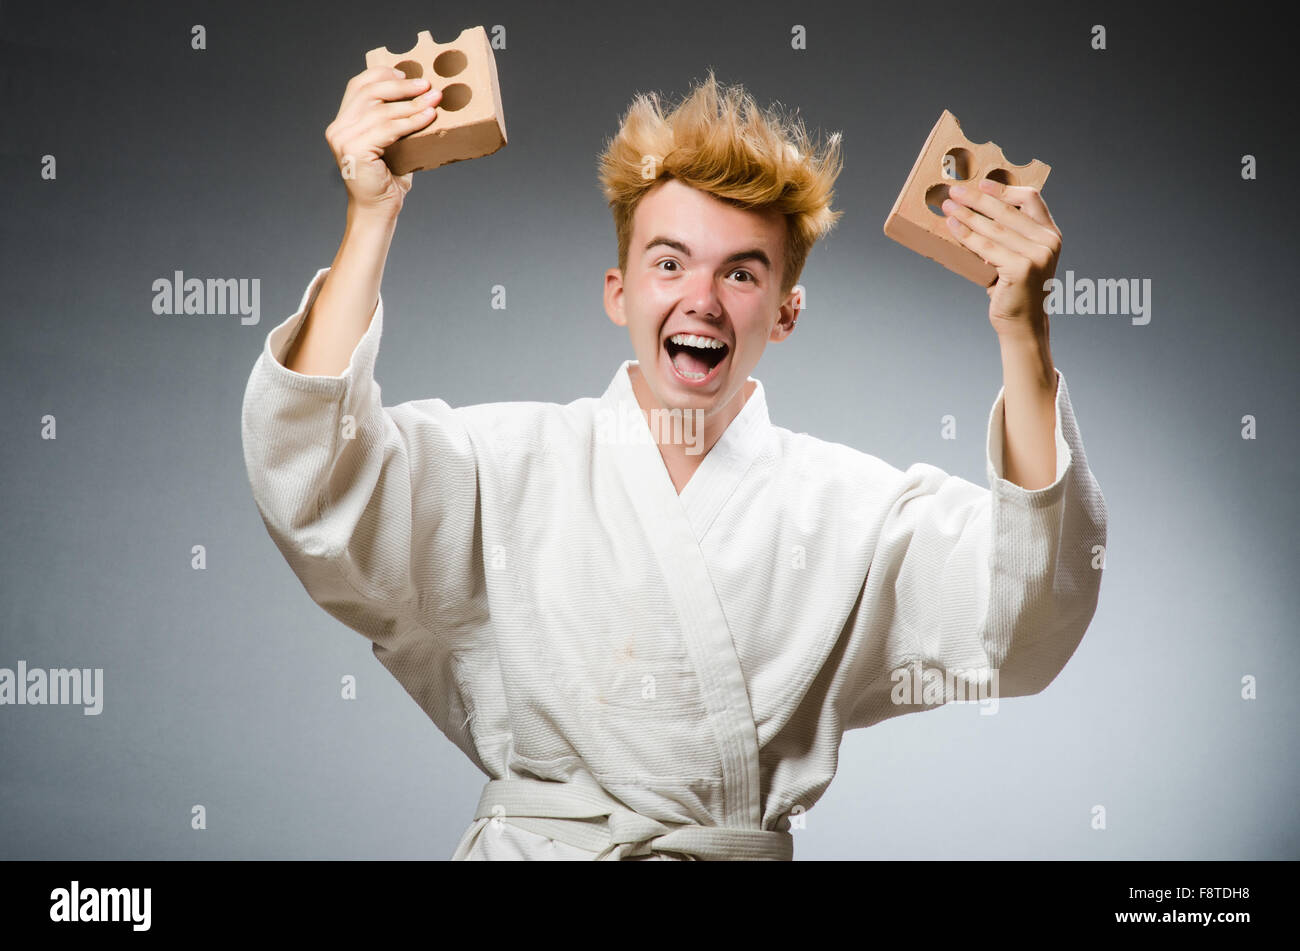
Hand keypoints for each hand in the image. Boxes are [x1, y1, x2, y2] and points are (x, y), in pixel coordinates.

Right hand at [324, 65, 442, 217]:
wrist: (378, 210)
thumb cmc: (388, 179)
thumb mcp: (391, 144)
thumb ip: (395, 122)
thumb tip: (423, 98)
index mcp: (343, 123)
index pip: (358, 86)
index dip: (382, 74)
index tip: (406, 72)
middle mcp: (339, 128)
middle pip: (370, 92)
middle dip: (402, 86)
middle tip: (427, 84)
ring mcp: (344, 138)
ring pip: (382, 110)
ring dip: (413, 103)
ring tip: (435, 99)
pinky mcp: (355, 149)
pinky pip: (389, 129)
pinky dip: (412, 121)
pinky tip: (429, 117)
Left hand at [941, 179, 1062, 342]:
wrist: (1022, 324)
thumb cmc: (1015, 290)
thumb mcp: (1018, 256)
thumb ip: (1010, 235)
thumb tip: (975, 210)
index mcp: (1050, 234)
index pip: (1030, 199)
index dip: (1004, 189)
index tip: (980, 184)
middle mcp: (1048, 241)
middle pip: (1008, 210)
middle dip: (977, 199)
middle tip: (954, 191)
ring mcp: (1037, 255)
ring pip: (994, 228)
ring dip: (967, 215)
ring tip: (947, 207)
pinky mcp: (1022, 268)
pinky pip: (986, 247)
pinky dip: (966, 235)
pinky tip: (952, 227)